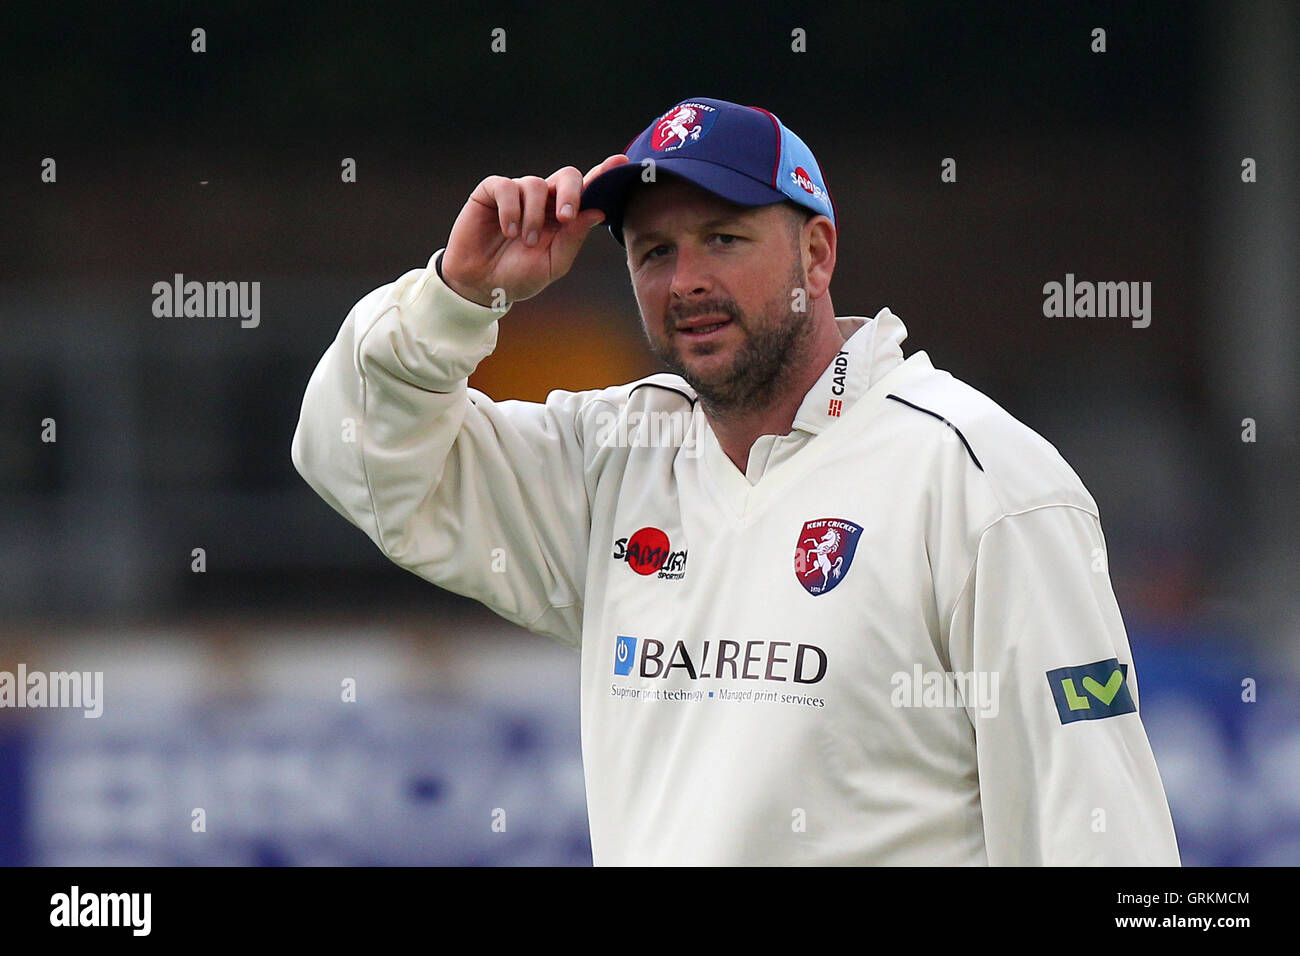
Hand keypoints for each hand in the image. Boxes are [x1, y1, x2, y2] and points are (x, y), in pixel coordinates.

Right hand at [440, 153, 630, 306]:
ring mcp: (518, 193)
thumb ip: (573, 239)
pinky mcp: (492, 191)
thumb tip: (596, 212)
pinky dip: (510, 210)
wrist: (481, 285)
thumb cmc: (518, 276)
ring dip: (533, 216)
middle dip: (571, 193)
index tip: (620, 161)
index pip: (587, 191)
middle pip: (567, 176)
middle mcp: (544, 200)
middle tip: (565, 218)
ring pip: (536, 184)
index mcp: (563, 216)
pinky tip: (507, 230)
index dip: (603, 174)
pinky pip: (507, 187)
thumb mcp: (553, 264)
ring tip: (523, 240)